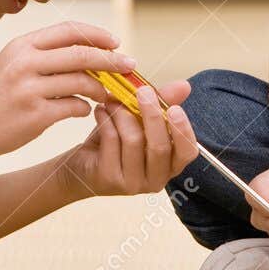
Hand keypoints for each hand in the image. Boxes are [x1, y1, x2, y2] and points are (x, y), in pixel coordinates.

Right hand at [0, 21, 128, 164]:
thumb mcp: (10, 65)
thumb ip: (42, 56)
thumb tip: (86, 54)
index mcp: (22, 45)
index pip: (69, 30)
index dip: (97, 34)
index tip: (115, 43)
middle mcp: (26, 62)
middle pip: (82, 53)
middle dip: (112, 59)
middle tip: (129, 66)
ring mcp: (29, 88)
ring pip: (83, 81)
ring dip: (102, 88)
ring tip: (107, 94)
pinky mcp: (34, 115)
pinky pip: (74, 107)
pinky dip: (85, 108)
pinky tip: (84, 111)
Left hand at [62, 79, 199, 196]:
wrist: (81, 165)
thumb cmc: (116, 142)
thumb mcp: (141, 120)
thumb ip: (162, 104)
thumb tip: (184, 86)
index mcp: (170, 165)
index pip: (187, 152)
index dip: (183, 131)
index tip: (174, 108)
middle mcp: (156, 179)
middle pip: (160, 147)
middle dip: (151, 115)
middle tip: (143, 91)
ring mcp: (133, 183)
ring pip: (134, 140)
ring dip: (122, 114)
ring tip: (112, 100)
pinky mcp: (110, 179)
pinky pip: (112, 141)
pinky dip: (106, 121)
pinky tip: (100, 111)